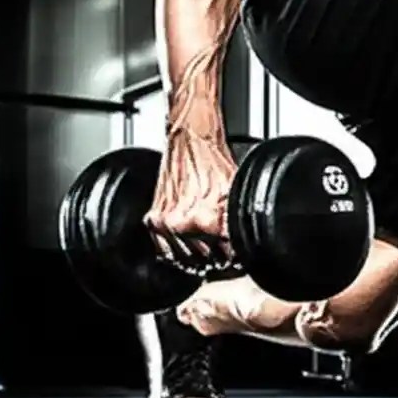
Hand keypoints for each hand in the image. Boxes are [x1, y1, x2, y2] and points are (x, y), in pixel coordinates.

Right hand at [144, 129, 237, 272]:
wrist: (189, 137)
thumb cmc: (213, 158)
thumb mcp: (235, 192)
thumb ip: (237, 221)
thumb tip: (244, 243)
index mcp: (207, 220)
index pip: (228, 256)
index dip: (236, 258)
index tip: (239, 258)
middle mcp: (183, 224)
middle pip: (206, 261)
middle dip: (219, 261)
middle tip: (226, 258)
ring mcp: (165, 224)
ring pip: (184, 260)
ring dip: (198, 260)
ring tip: (209, 255)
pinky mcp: (153, 220)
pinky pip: (163, 249)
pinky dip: (176, 253)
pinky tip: (187, 250)